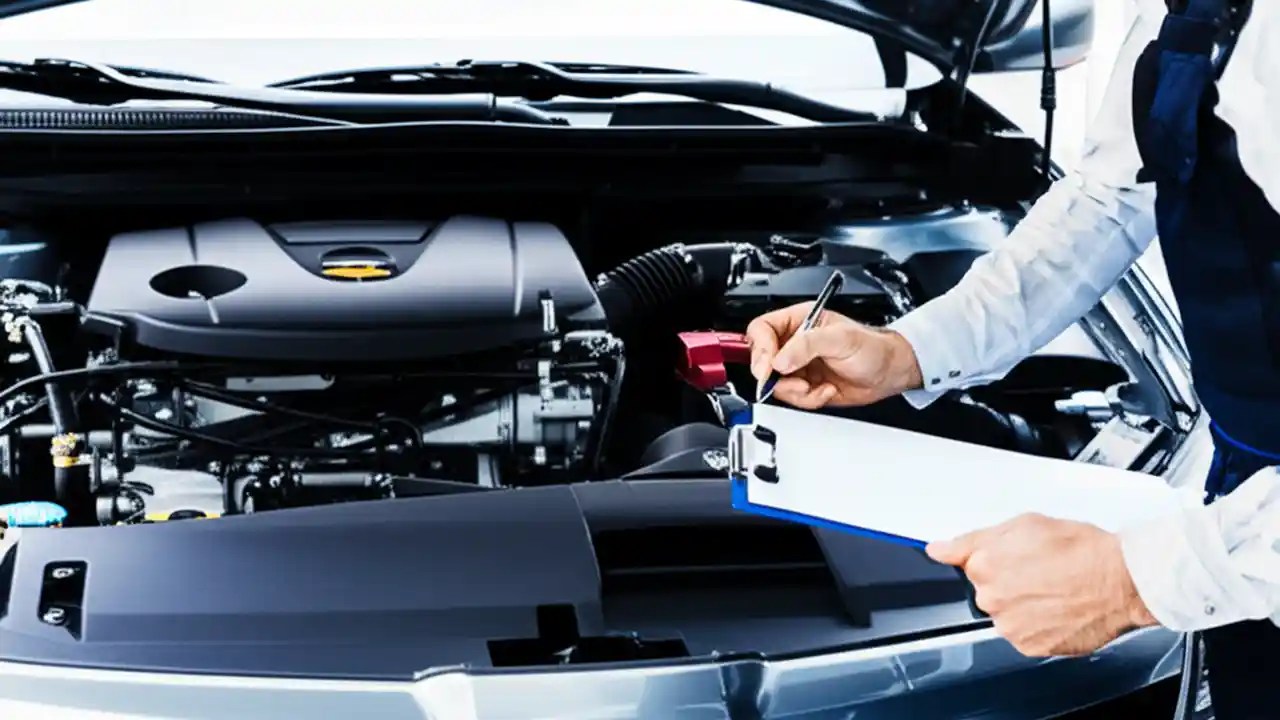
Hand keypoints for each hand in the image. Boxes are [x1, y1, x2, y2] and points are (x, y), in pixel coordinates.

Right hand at [745, 303, 923, 408]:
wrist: (889, 372)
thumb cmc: (872, 346)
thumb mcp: (840, 339)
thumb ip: (807, 345)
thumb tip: (779, 360)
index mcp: (798, 321)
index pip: (762, 330)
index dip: (760, 349)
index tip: (768, 367)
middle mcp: (794, 344)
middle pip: (762, 360)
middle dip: (775, 377)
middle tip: (795, 382)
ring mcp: (798, 367)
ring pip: (776, 384)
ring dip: (796, 391)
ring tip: (816, 386)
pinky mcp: (805, 386)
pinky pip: (793, 398)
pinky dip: (810, 400)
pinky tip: (827, 390)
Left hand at [926, 514, 1158, 656]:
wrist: (1120, 581)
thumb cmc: (1081, 550)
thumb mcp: (1025, 525)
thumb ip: (973, 539)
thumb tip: (937, 549)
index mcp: (984, 564)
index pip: (965, 563)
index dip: (991, 558)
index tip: (1001, 564)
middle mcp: (991, 598)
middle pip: (985, 589)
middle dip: (1006, 580)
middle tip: (1038, 572)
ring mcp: (1009, 625)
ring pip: (1004, 613)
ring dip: (1020, 604)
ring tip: (1052, 590)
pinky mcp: (1029, 645)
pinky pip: (1023, 634)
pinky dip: (1036, 624)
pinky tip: (1056, 608)